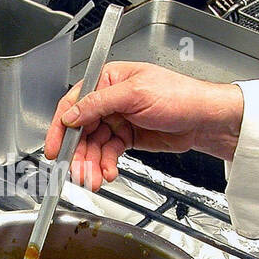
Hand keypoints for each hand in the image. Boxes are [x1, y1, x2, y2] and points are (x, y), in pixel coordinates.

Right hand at [43, 62, 243, 189]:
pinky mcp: (127, 137)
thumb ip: (99, 103)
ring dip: (91, 164)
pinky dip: (106, 165)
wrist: (204, 119)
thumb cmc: (179, 95)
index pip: (74, 104)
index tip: (54, 149)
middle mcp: (109, 99)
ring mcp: (118, 120)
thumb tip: (71, 114)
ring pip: (93, 145)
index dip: (60, 128)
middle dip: (78, 154)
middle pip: (81, 130)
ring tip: (95, 179)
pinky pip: (108, 153)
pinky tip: (108, 172)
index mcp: (107, 79)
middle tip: (77, 172)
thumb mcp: (135, 94)